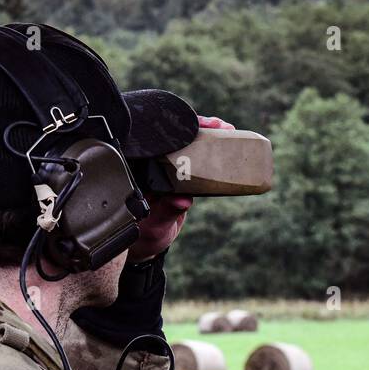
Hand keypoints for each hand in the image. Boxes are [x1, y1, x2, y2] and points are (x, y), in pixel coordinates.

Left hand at [126, 114, 236, 261]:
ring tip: (228, 130)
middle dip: (198, 126)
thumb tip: (183, 201)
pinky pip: (197, 157)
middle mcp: (153, 164)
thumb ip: (167, 211)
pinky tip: (228, 141)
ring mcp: (168, 167)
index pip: (157, 141)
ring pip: (188, 143)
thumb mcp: (156, 224)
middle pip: (176, 137)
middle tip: (219, 126)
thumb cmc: (145, 234)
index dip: (177, 130)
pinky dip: (212, 150)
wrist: (149, 242)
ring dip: (209, 135)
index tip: (196, 128)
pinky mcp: (182, 173)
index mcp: (140, 170)